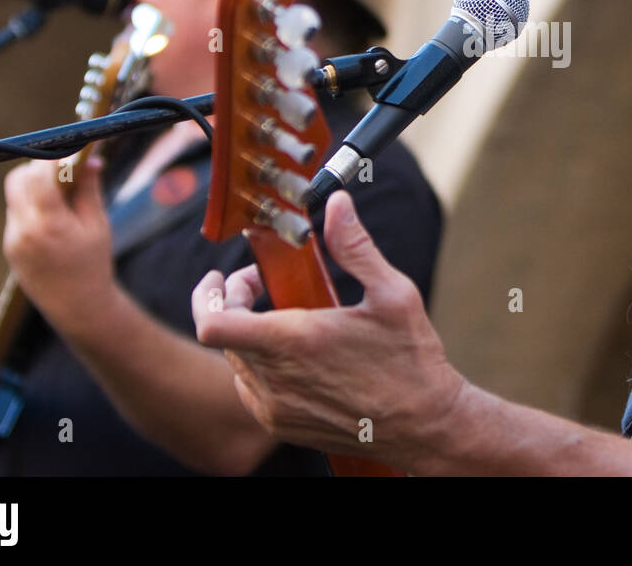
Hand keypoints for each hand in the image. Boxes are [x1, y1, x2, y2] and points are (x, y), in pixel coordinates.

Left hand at [3, 156, 114, 329]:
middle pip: (17, 179)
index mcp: (50, 223)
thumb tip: (89, 158)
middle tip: (62, 171)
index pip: (39, 175)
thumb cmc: (93, 265)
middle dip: (37, 169)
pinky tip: (54, 222)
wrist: (76, 307)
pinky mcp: (9, 246)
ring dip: (35, 188)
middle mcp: (24, 229)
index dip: (53, 159)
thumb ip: (88, 189)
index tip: (69, 155)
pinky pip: (16, 213)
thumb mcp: (98, 225)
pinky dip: (32, 206)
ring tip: (62, 200)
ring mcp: (13, 239)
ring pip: (16, 195)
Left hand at [192, 192, 465, 469]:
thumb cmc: (411, 360)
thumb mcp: (392, 293)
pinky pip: (251, 388)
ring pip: (237, 362)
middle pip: (224, 335)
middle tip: (265, 284)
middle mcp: (276, 380)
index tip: (220, 277)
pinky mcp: (281, 427)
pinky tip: (296, 355)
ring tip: (285, 319)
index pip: (213, 323)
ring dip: (249, 334)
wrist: (425, 426)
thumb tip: (336, 204)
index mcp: (294, 342)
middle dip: (236, 302)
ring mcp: (275, 409)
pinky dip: (261, 365)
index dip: (206, 295)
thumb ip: (355, 247)